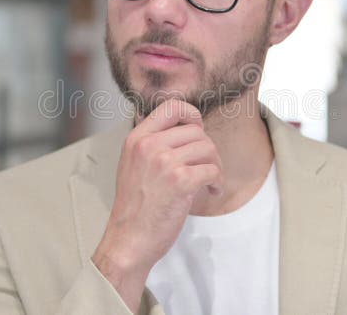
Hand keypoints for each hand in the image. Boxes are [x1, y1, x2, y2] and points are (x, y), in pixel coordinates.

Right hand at [91, 99, 223, 311]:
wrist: (129, 240)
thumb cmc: (134, 207)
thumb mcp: (131, 164)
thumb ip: (150, 143)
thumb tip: (176, 122)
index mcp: (136, 138)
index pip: (172, 107)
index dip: (192, 115)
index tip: (197, 130)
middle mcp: (149, 146)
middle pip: (196, 131)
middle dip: (207, 150)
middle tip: (206, 167)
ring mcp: (164, 162)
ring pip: (208, 149)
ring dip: (215, 166)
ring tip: (208, 182)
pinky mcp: (180, 181)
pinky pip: (213, 170)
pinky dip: (217, 181)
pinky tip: (210, 191)